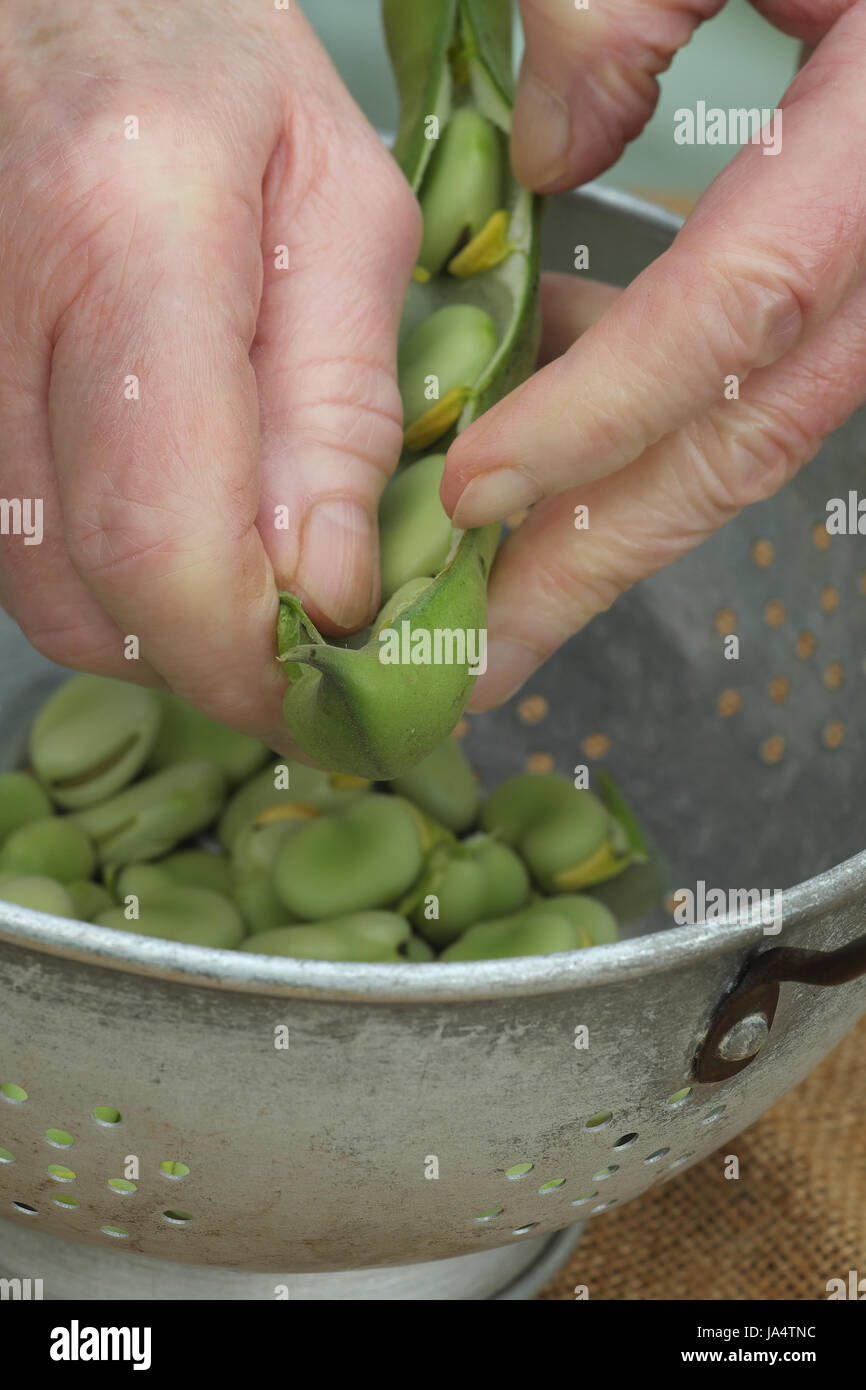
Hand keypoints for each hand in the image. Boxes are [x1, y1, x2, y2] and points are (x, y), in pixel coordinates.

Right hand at [0, 0, 419, 749]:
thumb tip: (328, 592)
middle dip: (208, 658)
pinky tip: (170, 513)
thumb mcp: (341, 206)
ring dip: (155, 621)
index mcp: (125, 232)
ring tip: (246, 566)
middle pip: (81, 595)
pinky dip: (103, 568)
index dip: (243, 659)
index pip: (160, 537)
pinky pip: (12, 542)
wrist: (58, 7)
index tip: (324, 697)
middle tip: (301, 643)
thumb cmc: (218, 74)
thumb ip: (341, 406)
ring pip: (37, 591)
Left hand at [442, 0, 865, 709]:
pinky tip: (552, 434)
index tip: (472, 488)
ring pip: (751, 437)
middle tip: (478, 656)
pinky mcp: (861, 291)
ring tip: (495, 588)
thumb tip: (543, 162)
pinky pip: (758, 387)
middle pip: (744, 441)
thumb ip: (628, 10)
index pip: (730, 313)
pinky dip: (647, 431)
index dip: (594, 416)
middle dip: (594, 560)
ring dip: (612, 520)